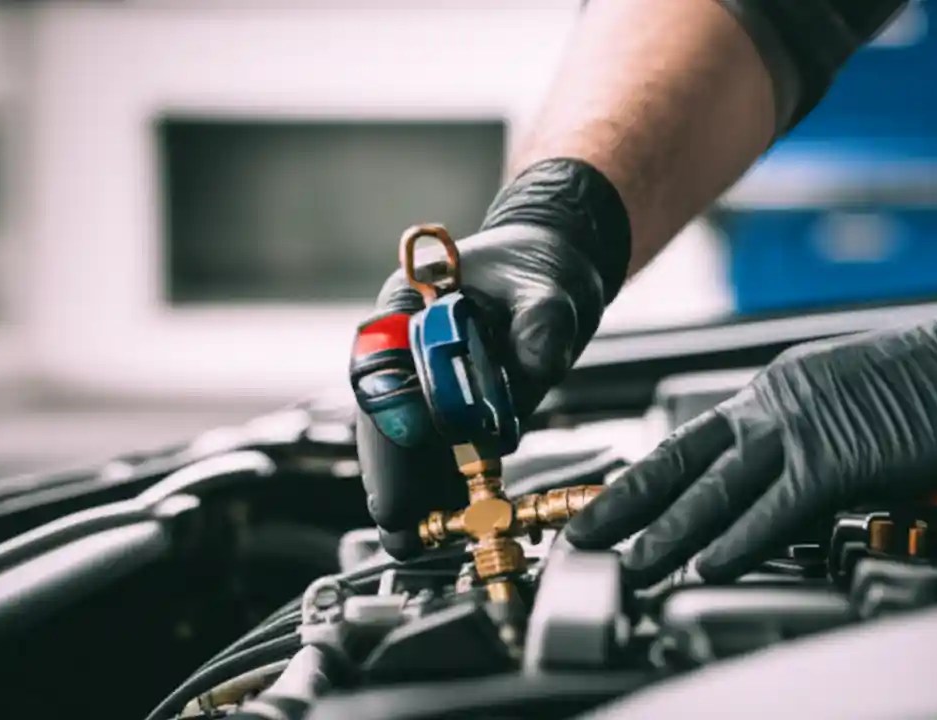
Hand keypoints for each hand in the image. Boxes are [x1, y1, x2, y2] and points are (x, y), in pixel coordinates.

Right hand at [353, 159, 631, 554]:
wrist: (554, 269)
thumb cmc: (538, 267)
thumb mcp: (546, 287)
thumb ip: (540, 325)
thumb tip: (533, 368)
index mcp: (408, 309)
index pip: (383, 367)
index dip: (391, 412)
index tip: (408, 446)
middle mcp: (406, 353)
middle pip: (387, 420)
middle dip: (391, 476)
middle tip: (401, 527)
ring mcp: (427, 386)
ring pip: (409, 448)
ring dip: (415, 495)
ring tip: (420, 543)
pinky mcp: (455, 411)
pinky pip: (442, 456)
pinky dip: (449, 489)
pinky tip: (454, 524)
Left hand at [564, 233, 936, 584]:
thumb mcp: (859, 406)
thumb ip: (814, 440)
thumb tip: (790, 482)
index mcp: (783, 386)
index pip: (698, 436)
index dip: (651, 474)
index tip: (617, 499)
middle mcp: (782, 398)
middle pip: (686, 457)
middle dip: (629, 501)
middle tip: (584, 531)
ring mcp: (810, 423)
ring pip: (718, 487)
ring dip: (667, 530)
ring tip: (628, 563)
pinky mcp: (846, 454)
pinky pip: (777, 507)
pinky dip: (738, 540)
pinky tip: (707, 564)